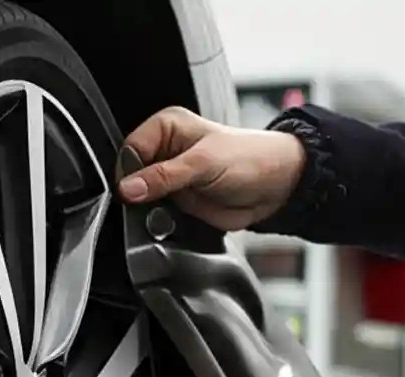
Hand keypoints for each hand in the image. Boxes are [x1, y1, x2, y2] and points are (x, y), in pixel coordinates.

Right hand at [118, 106, 305, 230]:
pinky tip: (168, 219)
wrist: (276, 188)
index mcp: (167, 128)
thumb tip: (129, 188)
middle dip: (136, 192)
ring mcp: (169, 179)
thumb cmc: (249, 159)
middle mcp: (164, 152)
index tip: (132, 190)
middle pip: (130, 174)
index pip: (130, 149)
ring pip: (140, 198)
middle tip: (149, 202)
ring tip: (163, 210)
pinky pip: (155, 215)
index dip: (128, 171)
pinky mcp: (176, 202)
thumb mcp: (203, 163)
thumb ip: (164, 176)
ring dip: (147, 209)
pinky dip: (158, 221)